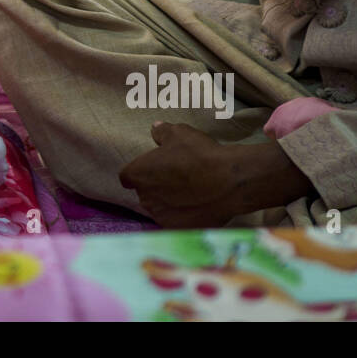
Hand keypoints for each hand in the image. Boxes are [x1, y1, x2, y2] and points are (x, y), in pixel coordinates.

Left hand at [117, 122, 312, 227]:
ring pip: (159, 209)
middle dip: (156, 187)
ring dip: (168, 203)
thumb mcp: (179, 133)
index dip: (140, 172)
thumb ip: (162, 132)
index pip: (127, 176)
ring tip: (189, 193)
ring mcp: (161, 216)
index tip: (154, 169)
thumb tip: (155, 128)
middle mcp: (144, 198)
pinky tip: (197, 207)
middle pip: (145, 193)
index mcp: (137, 174)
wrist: (228, 181)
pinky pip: (175, 222)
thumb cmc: (199, 154)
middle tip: (177, 179)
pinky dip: (183, 216)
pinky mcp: (178, 229)